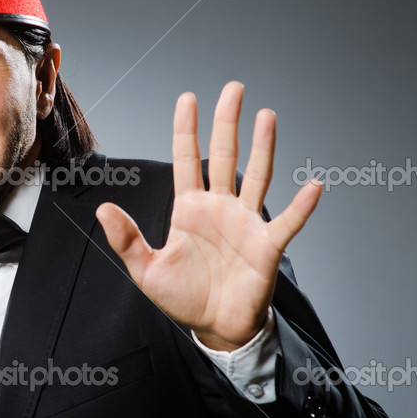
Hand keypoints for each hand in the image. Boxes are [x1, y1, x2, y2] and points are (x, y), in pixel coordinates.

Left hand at [96, 82, 321, 350]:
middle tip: (233, 88)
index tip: (187, 98)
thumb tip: (102, 209)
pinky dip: (301, 207)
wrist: (215, 329)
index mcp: (189, 208)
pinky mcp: (266, 246)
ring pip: (257, 176)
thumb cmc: (183, 298)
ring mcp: (245, 223)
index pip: (186, 159)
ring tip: (266, 115)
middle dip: (227, 122)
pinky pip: (287, 222)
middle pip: (223, 156)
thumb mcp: (146, 270)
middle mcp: (219, 207)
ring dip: (263, 146)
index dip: (186, 130)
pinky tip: (313, 186)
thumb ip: (126, 239)